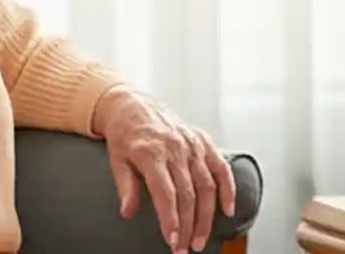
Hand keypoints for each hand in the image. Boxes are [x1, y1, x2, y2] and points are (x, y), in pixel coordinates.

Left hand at [94, 88, 235, 252]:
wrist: (133, 106)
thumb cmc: (124, 137)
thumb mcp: (116, 160)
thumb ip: (125, 187)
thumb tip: (127, 213)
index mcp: (151, 152)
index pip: (165, 192)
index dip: (170, 219)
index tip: (172, 240)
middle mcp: (175, 148)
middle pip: (188, 194)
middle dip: (187, 226)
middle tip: (184, 249)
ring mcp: (192, 144)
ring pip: (206, 186)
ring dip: (206, 217)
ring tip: (199, 240)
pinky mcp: (203, 141)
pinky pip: (221, 168)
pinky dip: (228, 190)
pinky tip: (228, 211)